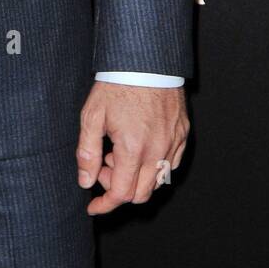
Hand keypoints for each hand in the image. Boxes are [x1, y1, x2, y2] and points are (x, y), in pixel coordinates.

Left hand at [76, 81, 188, 215]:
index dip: (105, 204)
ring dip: (136, 177)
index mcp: (133, 149)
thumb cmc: (117, 85)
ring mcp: (173, 144)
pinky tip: (140, 147)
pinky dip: (154, 166)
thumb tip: (86, 181)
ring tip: (120, 150)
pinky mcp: (183, 135)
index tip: (93, 206)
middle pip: (140, 194)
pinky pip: (171, 165)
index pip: (121, 194)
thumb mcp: (92, 116)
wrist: (145, 61)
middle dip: (118, 188)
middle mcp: (157, 151)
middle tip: (105, 164)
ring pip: (157, 182)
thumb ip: (88, 152)